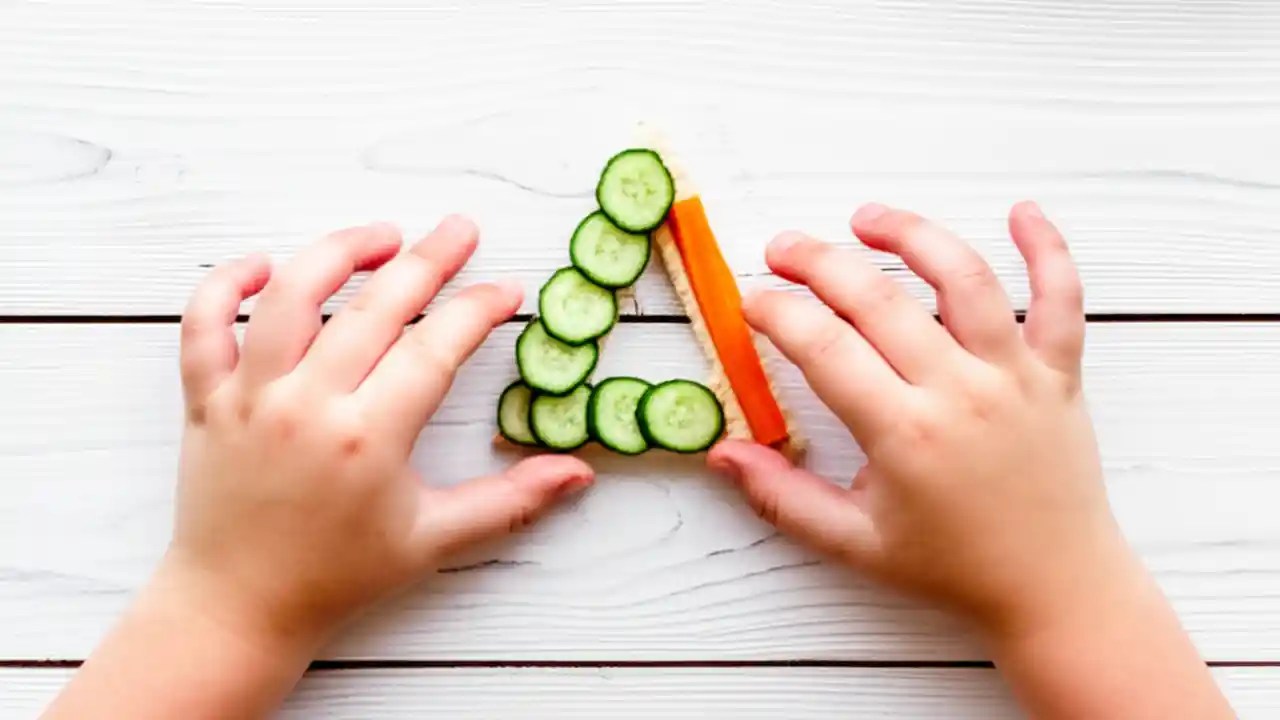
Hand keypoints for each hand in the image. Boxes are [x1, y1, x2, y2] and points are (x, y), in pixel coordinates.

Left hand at [170, 217, 592, 651]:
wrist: (238, 609)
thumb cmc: (338, 576)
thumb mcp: (433, 540)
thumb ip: (510, 501)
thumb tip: (577, 473)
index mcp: (368, 439)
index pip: (435, 348)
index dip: (478, 310)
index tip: (506, 290)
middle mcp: (307, 407)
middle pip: (374, 306)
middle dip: (429, 259)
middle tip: (462, 229)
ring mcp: (250, 398)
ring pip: (290, 296)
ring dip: (338, 252)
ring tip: (381, 238)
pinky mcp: (206, 401)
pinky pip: (203, 325)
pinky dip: (226, 285)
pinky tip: (267, 265)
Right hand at [709, 202, 1120, 634]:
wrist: (1056, 590)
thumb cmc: (952, 567)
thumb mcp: (853, 543)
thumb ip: (780, 499)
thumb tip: (720, 454)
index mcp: (905, 435)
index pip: (825, 348)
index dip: (778, 312)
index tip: (751, 300)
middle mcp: (961, 393)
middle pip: (879, 299)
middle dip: (819, 262)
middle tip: (782, 249)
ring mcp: (1015, 376)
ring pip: (964, 278)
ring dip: (912, 235)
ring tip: (867, 218)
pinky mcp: (1059, 374)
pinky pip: (1062, 298)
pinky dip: (1047, 249)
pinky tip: (1021, 212)